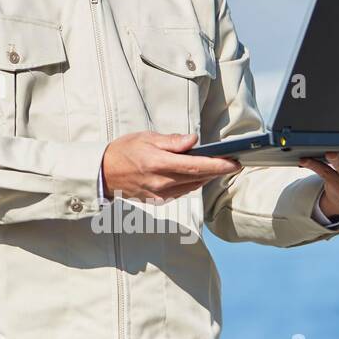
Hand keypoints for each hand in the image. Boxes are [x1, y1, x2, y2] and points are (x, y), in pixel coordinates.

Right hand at [101, 131, 241, 203]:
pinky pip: (183, 192)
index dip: (218, 165)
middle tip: (232, 162)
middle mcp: (162, 182)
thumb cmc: (123, 151)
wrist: (104, 172)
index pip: (196, 166)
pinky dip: (193, 183)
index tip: (234, 162)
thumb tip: (193, 140)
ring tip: (218, 167)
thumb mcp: (146, 138)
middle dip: (218, 170)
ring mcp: (160, 194)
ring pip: (193, 186)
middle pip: (198, 177)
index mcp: (158, 164)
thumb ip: (172, 141)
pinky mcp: (159, 200)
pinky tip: (197, 175)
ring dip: (207, 177)